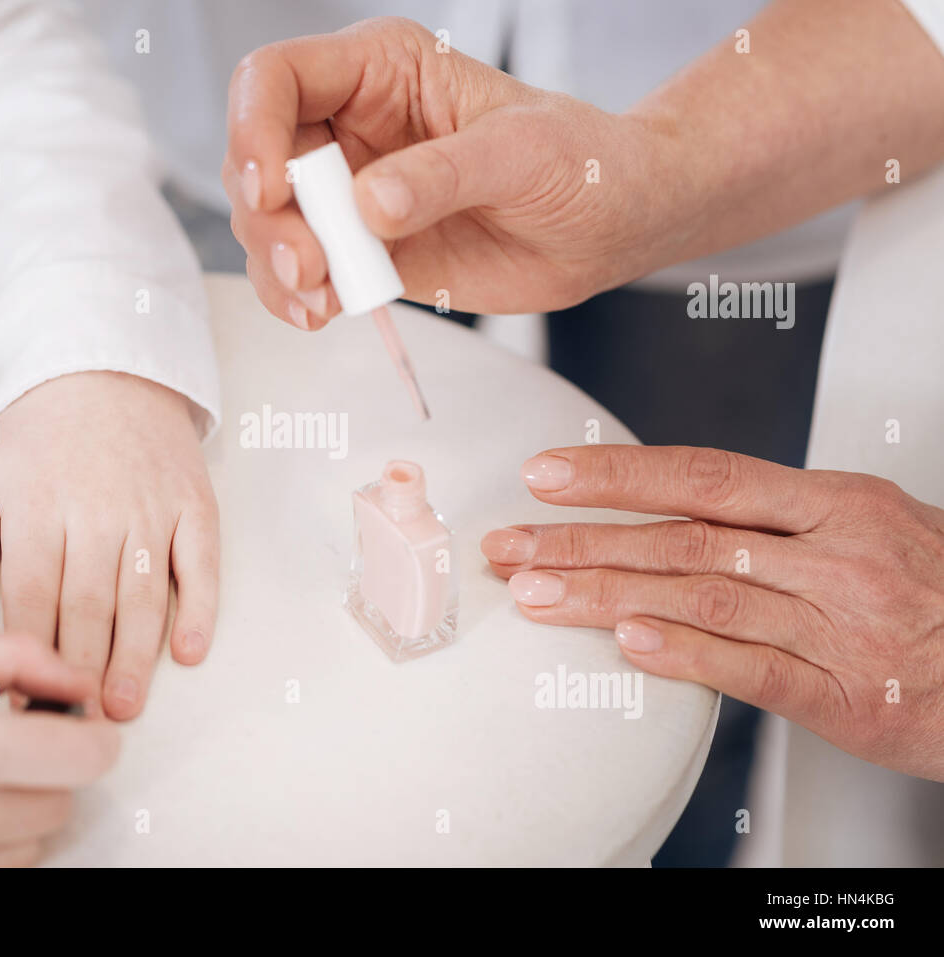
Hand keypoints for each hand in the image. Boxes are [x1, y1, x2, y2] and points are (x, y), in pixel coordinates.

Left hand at [0, 371, 219, 719]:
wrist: (108, 366)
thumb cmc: (42, 427)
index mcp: (39, 504)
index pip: (32, 594)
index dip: (28, 652)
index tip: (22, 698)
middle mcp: (98, 509)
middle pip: (90, 604)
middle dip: (82, 668)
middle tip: (75, 719)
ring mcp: (152, 508)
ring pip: (145, 595)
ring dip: (135, 656)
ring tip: (123, 705)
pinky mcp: (194, 504)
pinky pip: (202, 565)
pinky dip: (200, 610)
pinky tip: (188, 651)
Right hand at [224, 17, 673, 327]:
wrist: (607, 225)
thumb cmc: (577, 160)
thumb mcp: (519, 153)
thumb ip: (441, 175)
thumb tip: (369, 204)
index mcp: (380, 71)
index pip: (276, 78)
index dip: (254, 126)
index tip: (270, 186)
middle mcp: (350, 127)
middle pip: (257, 158)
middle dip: (268, 217)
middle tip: (307, 265)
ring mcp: (350, 192)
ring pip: (269, 222)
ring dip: (277, 264)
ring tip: (320, 300)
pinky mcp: (361, 249)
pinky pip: (302, 272)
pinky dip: (298, 297)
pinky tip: (324, 312)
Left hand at [480, 445, 943, 781]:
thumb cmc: (940, 593)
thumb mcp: (871, 526)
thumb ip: (777, 520)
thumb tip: (673, 510)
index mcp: (835, 504)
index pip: (704, 474)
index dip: (617, 473)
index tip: (544, 474)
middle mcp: (834, 555)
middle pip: (682, 536)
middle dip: (582, 540)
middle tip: (511, 545)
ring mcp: (839, 625)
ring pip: (700, 597)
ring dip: (605, 595)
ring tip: (535, 594)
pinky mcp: (847, 695)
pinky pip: (751, 668)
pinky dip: (685, 653)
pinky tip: (627, 643)